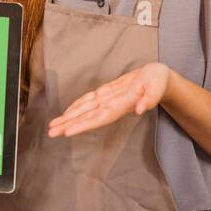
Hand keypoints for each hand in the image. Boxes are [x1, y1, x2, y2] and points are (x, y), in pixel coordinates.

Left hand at [48, 62, 171, 137]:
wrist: (159, 77)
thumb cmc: (159, 81)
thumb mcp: (157, 86)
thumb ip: (150, 98)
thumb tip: (141, 110)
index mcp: (123, 105)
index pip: (100, 117)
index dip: (84, 125)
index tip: (68, 132)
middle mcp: (112, 105)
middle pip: (88, 117)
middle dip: (69, 125)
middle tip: (51, 133)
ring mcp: (108, 100)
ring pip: (85, 110)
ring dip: (68, 118)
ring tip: (53, 126)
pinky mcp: (106, 93)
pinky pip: (88, 101)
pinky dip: (76, 106)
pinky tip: (66, 113)